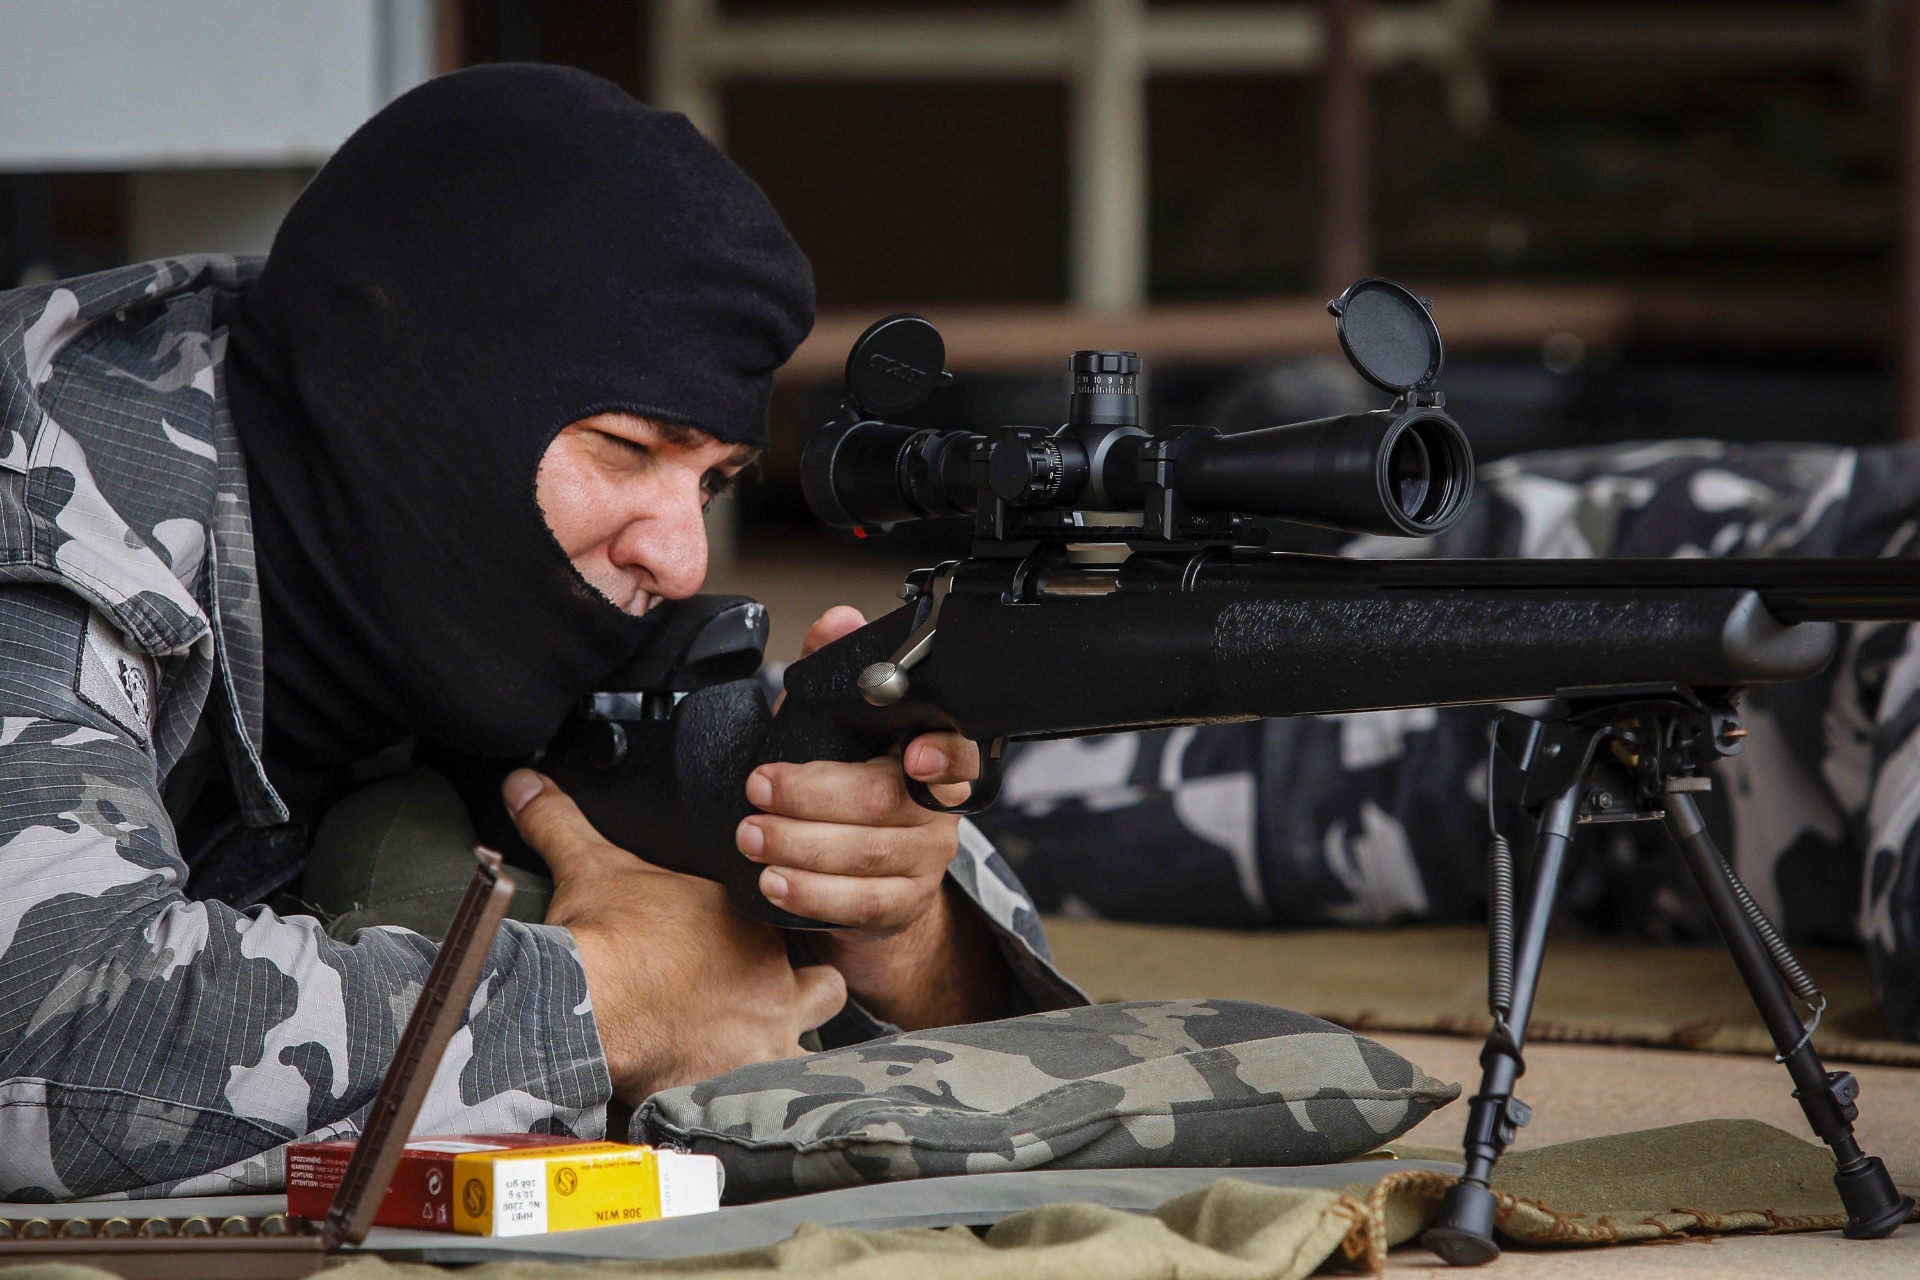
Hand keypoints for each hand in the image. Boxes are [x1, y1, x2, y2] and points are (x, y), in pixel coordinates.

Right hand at [505, 769, 845, 1103]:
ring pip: (816, 1038)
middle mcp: (776, 974)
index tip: (737, 939)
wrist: (589, 1010)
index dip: (774, 928)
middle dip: (807, 987)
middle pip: (825, 979)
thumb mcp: (587, 865)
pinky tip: (740, 1095)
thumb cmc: (603, 939)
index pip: (793, 915)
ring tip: (754, 1047)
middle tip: (764, 994)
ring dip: (790, 1041)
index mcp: (751, 918)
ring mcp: (770, 1031)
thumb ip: (563, 818)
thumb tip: (526, 783)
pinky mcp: (750, 1082)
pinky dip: (764, 1095)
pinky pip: (782, 1094)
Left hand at [739, 607, 1008, 1028]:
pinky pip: (861, 905)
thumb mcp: (835, 727)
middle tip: (758, 790)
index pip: (960, 752)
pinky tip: (774, 882)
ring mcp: (923, 863)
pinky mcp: (900, 907)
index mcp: (930, 758)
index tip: (912, 754)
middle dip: (813, 795)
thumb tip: (840, 619)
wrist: (859, 875)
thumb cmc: (845, 788)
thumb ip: (836, 671)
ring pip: (868, 856)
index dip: (942, 754)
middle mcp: (936, 812)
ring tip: (752, 835)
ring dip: (801, 846)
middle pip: (886, 802)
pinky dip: (812, 894)